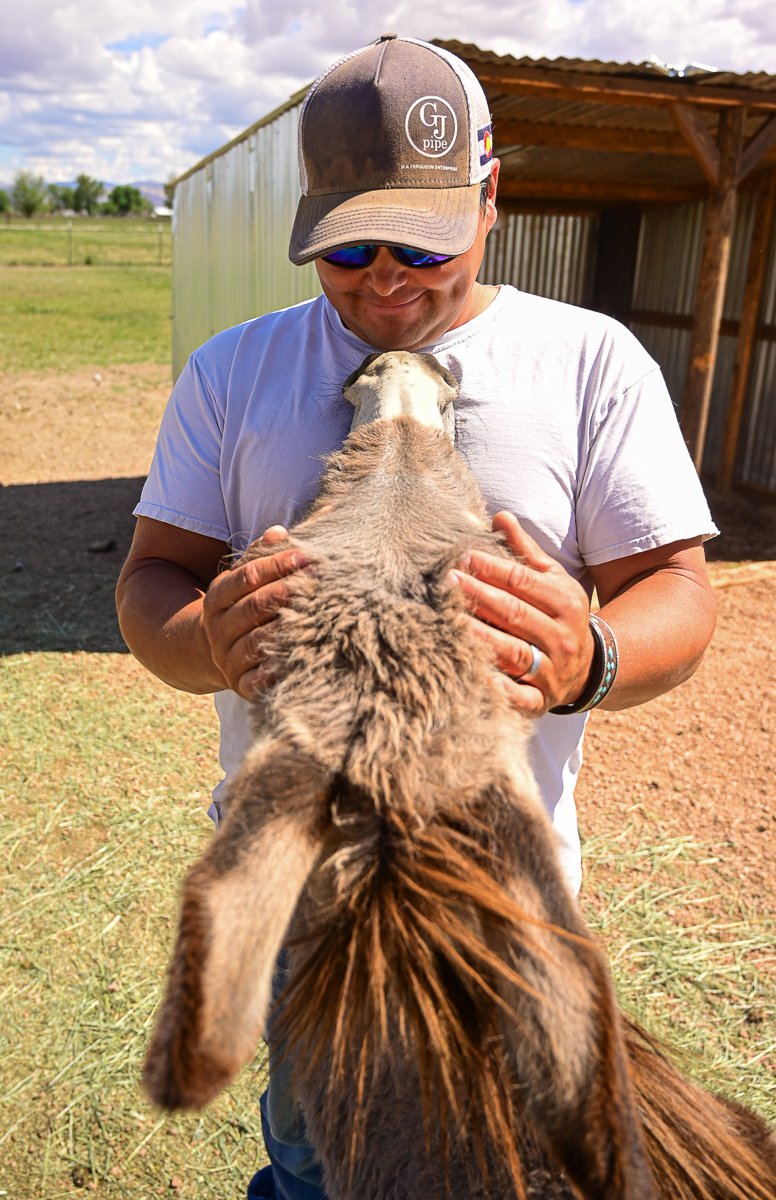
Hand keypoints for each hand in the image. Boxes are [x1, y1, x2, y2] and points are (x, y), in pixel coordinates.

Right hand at [202, 526, 307, 698]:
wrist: (217, 653)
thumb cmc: (244, 608)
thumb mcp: (245, 581)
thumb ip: (261, 557)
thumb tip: (279, 532)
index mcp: (217, 597)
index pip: (245, 576)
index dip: (276, 565)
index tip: (306, 557)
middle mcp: (217, 628)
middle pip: (253, 607)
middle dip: (286, 592)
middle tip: (317, 582)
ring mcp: (227, 658)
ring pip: (255, 642)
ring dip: (285, 629)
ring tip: (315, 618)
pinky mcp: (240, 685)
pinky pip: (256, 681)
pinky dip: (274, 672)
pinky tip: (297, 661)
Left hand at [450, 512, 593, 715]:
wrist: (590, 667)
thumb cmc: (558, 615)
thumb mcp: (551, 581)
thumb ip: (525, 552)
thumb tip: (499, 516)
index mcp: (564, 601)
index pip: (523, 582)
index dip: (492, 568)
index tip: (462, 557)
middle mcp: (561, 635)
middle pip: (515, 614)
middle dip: (480, 596)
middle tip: (447, 581)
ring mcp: (553, 670)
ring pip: (515, 652)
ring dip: (483, 637)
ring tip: (451, 621)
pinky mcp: (543, 700)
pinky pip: (523, 698)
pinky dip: (502, 691)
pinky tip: (478, 678)